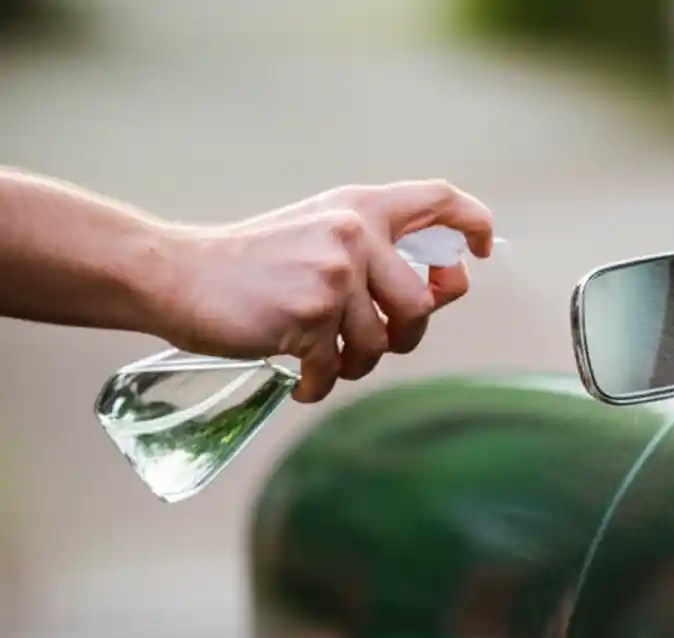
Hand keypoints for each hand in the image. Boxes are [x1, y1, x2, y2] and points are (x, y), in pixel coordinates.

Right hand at [157, 181, 493, 402]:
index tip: (479, 252)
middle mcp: (354, 233)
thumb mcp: (319, 232)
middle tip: (379, 344)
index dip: (472, 223)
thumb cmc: (251, 263)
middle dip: (408, 336)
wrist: (178, 275)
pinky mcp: (310, 315)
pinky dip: (320, 385)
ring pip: (382, 343)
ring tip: (328, 360)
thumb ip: (374, 251)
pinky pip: (337, 368)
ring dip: (357, 364)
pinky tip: (302, 381)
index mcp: (361, 207)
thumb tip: (437, 290)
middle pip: (424, 303)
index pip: (439, 200)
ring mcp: (334, 274)